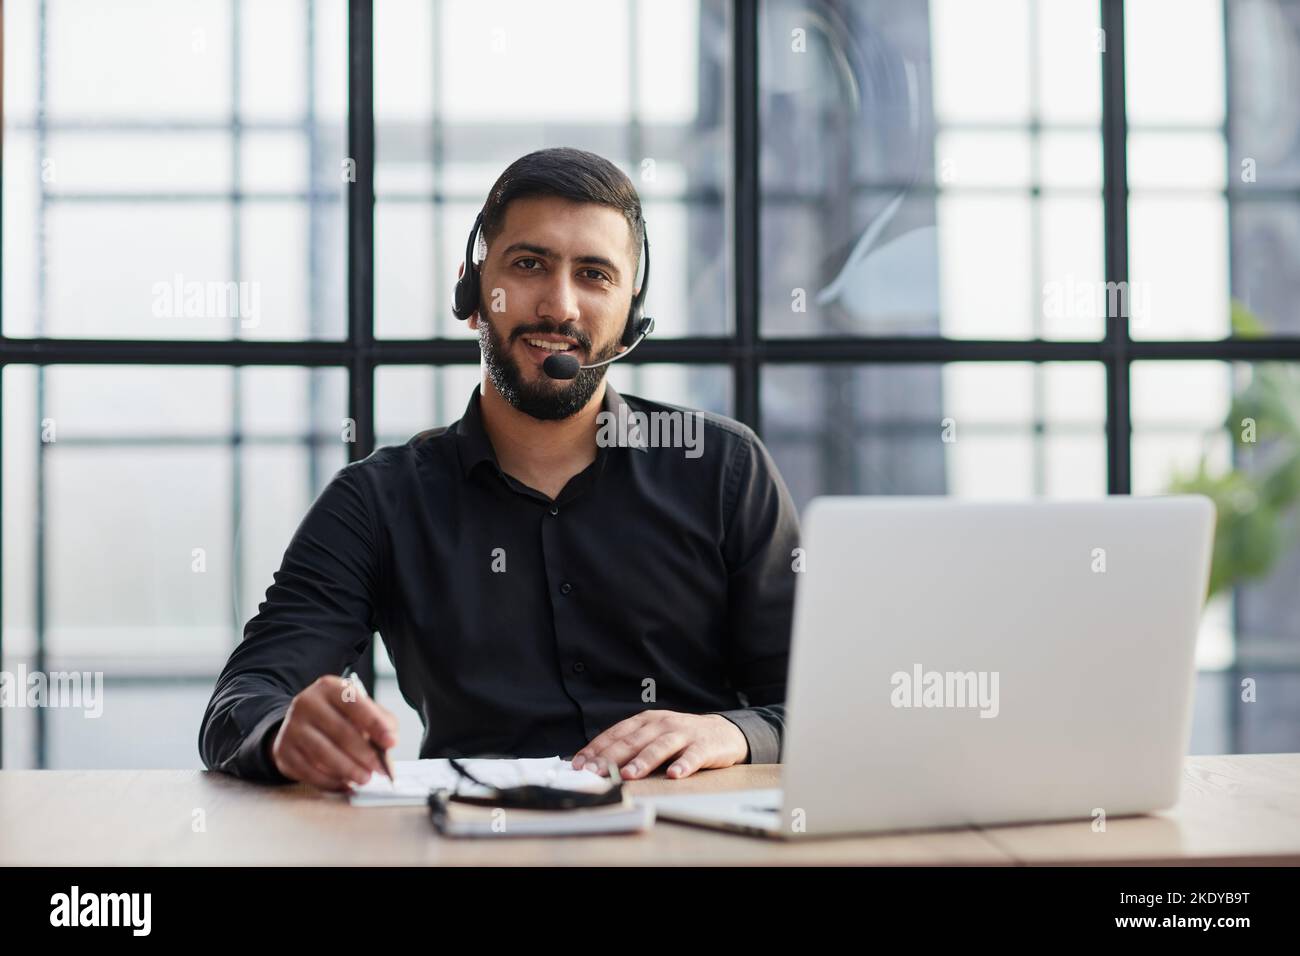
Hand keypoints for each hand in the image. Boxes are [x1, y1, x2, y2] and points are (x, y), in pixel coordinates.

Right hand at [270, 674, 398, 790]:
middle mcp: (306, 703)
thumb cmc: (338, 717)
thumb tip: (390, 741)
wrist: (299, 724)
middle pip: (340, 731)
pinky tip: (346, 785)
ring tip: (365, 779)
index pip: (354, 703)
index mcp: (329, 687)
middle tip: (380, 768)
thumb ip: (380, 721)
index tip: (391, 742)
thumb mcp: (359, 709)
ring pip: (323, 754)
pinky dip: (331, 782)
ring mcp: (292, 728)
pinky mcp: (283, 752)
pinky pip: (309, 771)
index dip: (375, 724)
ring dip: (348, 770)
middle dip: (364, 754)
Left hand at [571, 711, 748, 779]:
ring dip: (643, 761)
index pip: (616, 734)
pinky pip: (692, 757)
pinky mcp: (704, 746)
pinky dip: (683, 765)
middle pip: (633, 741)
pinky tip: (674, 775)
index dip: (596, 749)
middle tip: (595, 772)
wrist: (722, 732)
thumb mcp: (652, 735)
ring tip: (629, 775)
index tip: (579, 765)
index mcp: (645, 721)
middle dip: (611, 758)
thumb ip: (628, 746)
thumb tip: (594, 764)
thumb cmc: (680, 737)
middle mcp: (662, 724)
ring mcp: (683, 734)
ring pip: (659, 747)